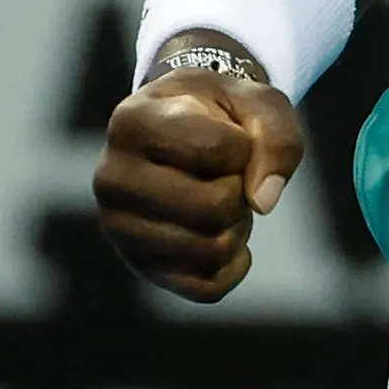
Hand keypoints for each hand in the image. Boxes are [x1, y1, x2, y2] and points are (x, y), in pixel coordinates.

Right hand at [92, 36, 307, 302]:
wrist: (185, 130)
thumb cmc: (219, 114)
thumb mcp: (254, 100)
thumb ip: (275, 135)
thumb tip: (263, 202)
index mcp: (133, 122)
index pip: (214, 149)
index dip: (244, 146)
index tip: (230, 136)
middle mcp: (112, 178)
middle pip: (213, 207)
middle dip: (241, 190)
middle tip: (228, 174)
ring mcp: (119, 228)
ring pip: (212, 250)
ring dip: (238, 225)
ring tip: (219, 198)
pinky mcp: (139, 266)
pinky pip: (208, 287)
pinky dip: (233, 263)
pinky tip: (220, 232)